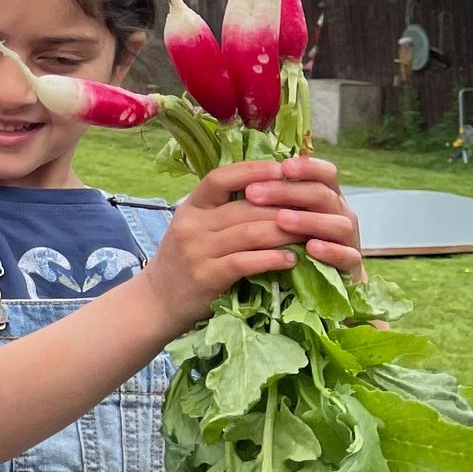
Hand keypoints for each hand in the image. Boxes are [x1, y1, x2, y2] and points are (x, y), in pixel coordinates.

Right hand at [138, 158, 339, 335]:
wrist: (157, 301)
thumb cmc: (184, 262)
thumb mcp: (194, 228)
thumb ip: (222, 212)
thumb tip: (270, 192)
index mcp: (190, 207)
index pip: (220, 178)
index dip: (253, 171)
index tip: (284, 169)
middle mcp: (192, 224)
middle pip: (246, 207)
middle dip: (286, 206)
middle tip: (315, 207)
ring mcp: (198, 250)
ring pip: (251, 233)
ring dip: (287, 232)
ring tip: (311, 233)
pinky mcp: (207, 276)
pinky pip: (246, 262)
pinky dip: (272, 259)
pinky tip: (292, 260)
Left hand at [245, 156, 362, 275]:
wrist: (325, 275)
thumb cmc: (299, 237)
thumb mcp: (289, 212)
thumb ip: (277, 195)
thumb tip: (245, 176)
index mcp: (327, 195)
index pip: (325, 173)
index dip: (307, 167)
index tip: (283, 166)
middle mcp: (341, 212)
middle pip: (322, 195)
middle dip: (288, 192)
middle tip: (254, 193)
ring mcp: (348, 238)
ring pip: (338, 224)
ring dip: (309, 220)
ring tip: (281, 220)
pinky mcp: (351, 263)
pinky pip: (347, 255)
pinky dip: (331, 251)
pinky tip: (311, 248)